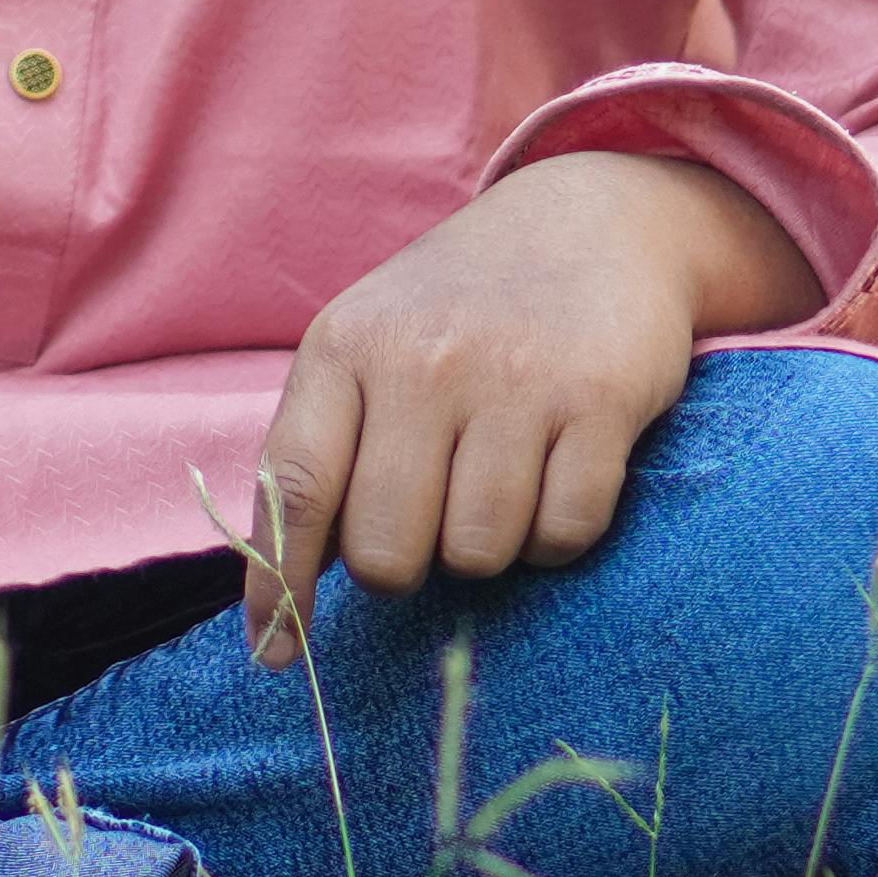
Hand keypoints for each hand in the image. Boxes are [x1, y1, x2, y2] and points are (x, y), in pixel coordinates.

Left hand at [239, 151, 818, 662]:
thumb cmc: (458, 310)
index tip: (277, 656)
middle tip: (430, 519)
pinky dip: (557, 534)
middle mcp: (421, 362)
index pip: (292, 489)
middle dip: (405, 566)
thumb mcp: (369, 347)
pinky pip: (562, 535)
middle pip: (387, 552)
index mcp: (344, 348)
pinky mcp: (599, 401)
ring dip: (488, 547)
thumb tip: (281, 603)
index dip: (279, 584)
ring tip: (498, 480)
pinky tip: (556, 474)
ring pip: (477, 554)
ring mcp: (512, 380)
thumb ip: (324, 452)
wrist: (591, 221)